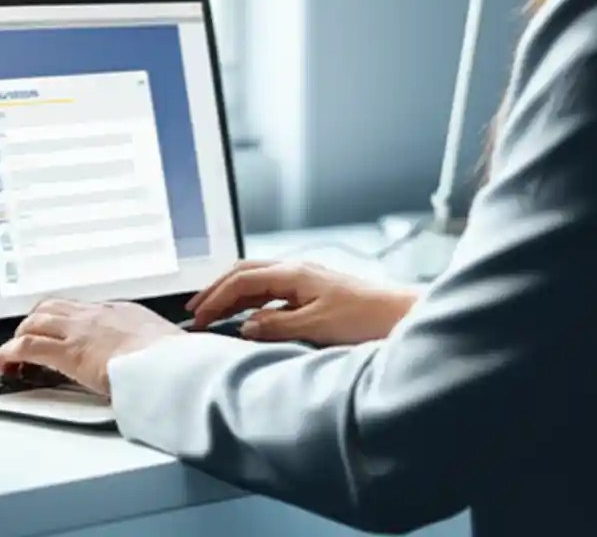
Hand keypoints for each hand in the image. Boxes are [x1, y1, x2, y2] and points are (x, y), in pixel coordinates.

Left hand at [0, 299, 184, 395]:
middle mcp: (96, 315)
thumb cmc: (177, 361)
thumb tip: (164, 363)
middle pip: (52, 307)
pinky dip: (9, 353)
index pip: (84, 310)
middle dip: (36, 323)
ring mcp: (79, 330)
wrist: (172, 363)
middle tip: (30, 341)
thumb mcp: (168, 346)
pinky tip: (5, 365)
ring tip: (15, 355)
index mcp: (122, 312)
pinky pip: (25, 346)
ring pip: (34, 322)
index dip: (66, 321)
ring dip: (21, 336)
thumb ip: (156, 352)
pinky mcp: (66, 351)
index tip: (62, 333)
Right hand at [186, 260, 417, 344]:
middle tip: (194, 311)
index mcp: (293, 273)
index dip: (215, 299)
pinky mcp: (314, 291)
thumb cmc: (366, 319)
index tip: (198, 320)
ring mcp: (305, 279)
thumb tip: (244, 326)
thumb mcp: (317, 326)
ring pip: (257, 280)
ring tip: (213, 313)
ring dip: (232, 295)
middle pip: (243, 273)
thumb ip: (277, 326)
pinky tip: (247, 316)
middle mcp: (296, 270)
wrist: (402, 316)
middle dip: (216, 290)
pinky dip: (251, 301)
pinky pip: (272, 290)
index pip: (240, 281)